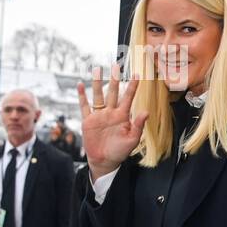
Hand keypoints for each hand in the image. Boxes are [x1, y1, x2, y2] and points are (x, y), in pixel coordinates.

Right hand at [79, 65, 149, 179]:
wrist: (105, 161)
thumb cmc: (120, 152)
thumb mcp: (132, 140)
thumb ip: (138, 125)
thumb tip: (145, 111)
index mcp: (123, 116)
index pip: (128, 97)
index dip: (132, 86)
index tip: (137, 74)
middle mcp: (111, 112)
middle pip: (113, 92)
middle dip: (114, 79)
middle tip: (116, 65)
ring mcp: (99, 115)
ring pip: (98, 95)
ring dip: (98, 83)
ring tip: (97, 69)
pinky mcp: (88, 120)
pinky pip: (84, 106)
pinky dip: (82, 95)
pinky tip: (80, 85)